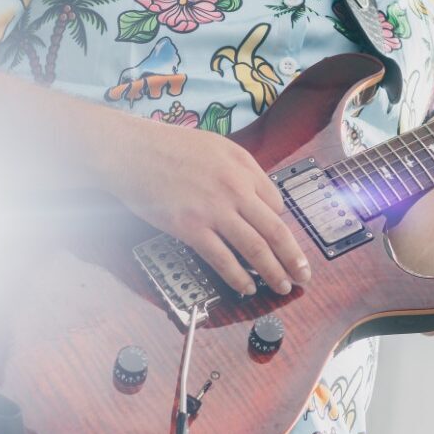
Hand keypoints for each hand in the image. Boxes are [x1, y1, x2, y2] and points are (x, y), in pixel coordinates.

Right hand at [97, 120, 312, 295]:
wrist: (130, 151)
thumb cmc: (164, 146)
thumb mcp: (212, 145)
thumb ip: (236, 168)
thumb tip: (253, 196)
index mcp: (242, 164)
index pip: (276, 201)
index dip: (282, 226)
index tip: (285, 241)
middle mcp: (234, 186)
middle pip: (275, 229)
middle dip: (294, 257)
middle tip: (304, 275)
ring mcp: (214, 209)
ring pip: (255, 248)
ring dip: (273, 272)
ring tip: (282, 286)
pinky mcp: (191, 227)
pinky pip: (223, 259)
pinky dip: (238, 277)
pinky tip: (246, 288)